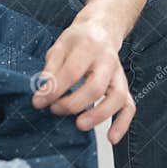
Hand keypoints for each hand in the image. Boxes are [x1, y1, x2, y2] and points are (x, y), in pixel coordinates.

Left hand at [31, 16, 134, 143]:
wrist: (101, 29)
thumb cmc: (77, 40)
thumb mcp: (59, 45)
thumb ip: (51, 68)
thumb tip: (41, 92)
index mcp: (88, 46)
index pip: (72, 71)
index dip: (54, 89)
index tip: (38, 101)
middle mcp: (107, 60)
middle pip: (95, 87)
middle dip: (73, 103)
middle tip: (55, 110)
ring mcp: (119, 74)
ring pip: (116, 99)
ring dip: (98, 115)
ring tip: (79, 125)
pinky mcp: (124, 86)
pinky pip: (129, 107)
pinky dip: (122, 124)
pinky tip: (111, 138)